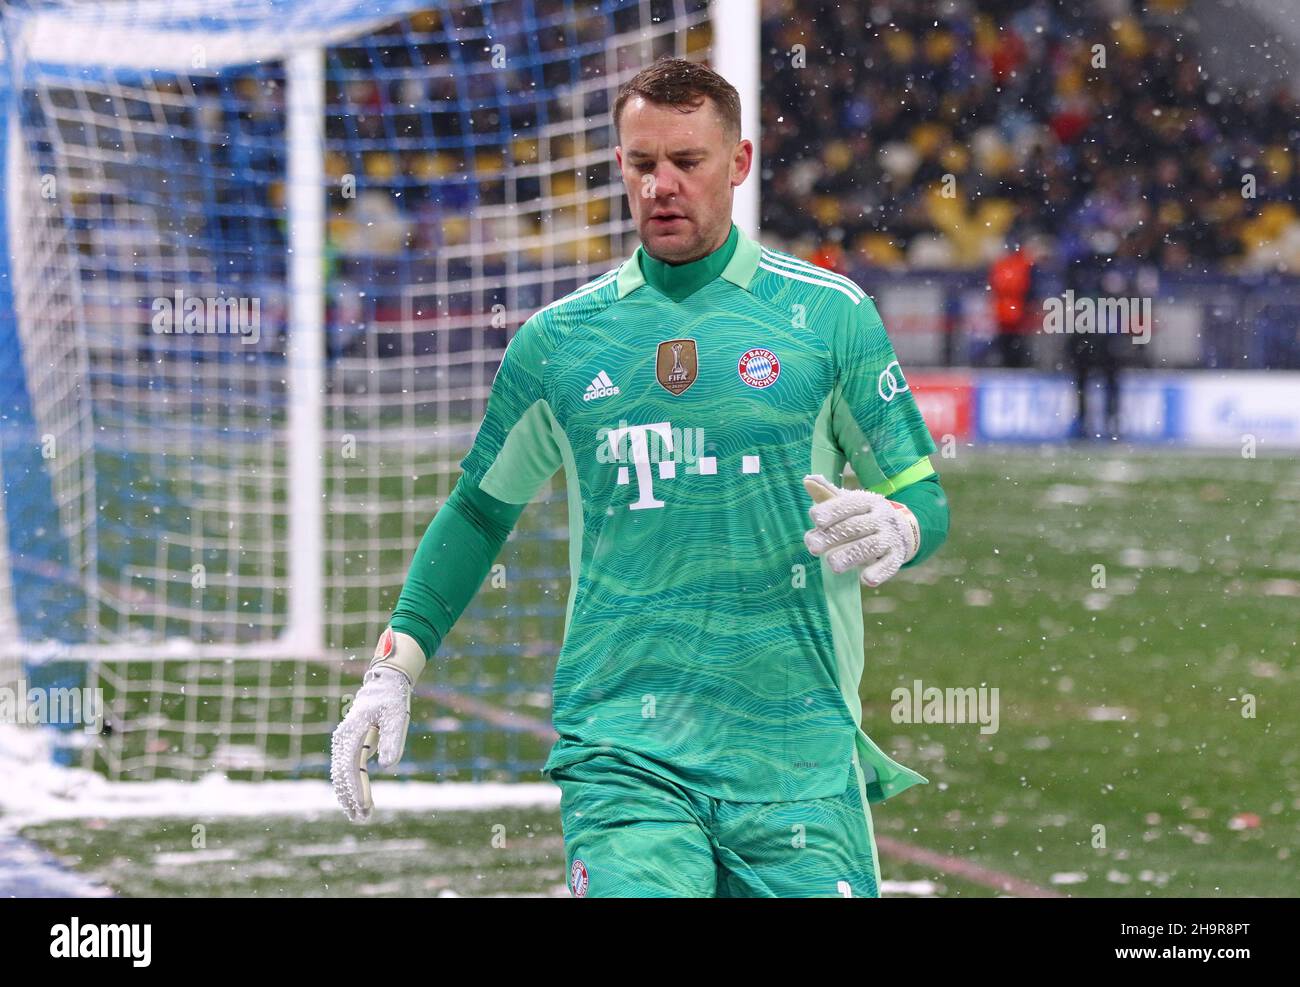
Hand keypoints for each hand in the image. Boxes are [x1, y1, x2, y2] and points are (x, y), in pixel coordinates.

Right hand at [330, 628, 423, 822]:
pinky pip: (345, 769)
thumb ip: (392, 739)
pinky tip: (354, 801)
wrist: (385, 683)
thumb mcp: (397, 716)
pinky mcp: (349, 744)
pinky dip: (348, 786)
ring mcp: (343, 742)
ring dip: (347, 795)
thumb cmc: (392, 699)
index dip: (356, 789)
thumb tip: (387, 766)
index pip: (351, 767)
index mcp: (352, 732)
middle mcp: (343, 739)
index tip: (365, 807)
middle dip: (350, 798)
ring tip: (359, 816)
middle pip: (341, 774)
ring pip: (340, 774)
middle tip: (362, 819)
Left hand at [802, 474, 918, 587]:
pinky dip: (879, 572)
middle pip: (856, 526)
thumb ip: (828, 496)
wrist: (902, 529)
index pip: (849, 504)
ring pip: (871, 546)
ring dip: (851, 556)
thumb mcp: (850, 504)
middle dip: (833, 537)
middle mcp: (881, 518)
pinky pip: (890, 565)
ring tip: (832, 565)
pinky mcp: (897, 556)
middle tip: (813, 547)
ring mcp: (890, 537)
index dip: (832, 510)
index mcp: (868, 502)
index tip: (815, 518)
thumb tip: (807, 480)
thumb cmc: (864, 517)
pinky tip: (866, 579)